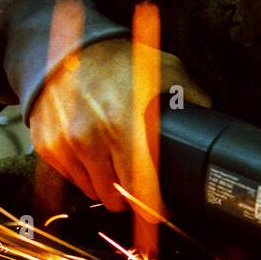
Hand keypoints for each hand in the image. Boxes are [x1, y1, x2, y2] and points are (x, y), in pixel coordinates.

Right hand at [29, 36, 210, 215]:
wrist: (68, 48)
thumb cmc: (119, 61)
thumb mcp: (165, 70)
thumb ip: (191, 97)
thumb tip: (213, 121)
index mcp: (124, 125)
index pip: (141, 189)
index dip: (153, 207)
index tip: (160, 211)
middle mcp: (91, 138)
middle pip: (116, 199)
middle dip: (130, 197)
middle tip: (138, 182)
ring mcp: (65, 144)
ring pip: (93, 192)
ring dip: (106, 184)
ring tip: (114, 160)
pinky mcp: (47, 146)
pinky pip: (71, 178)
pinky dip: (83, 172)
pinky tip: (92, 150)